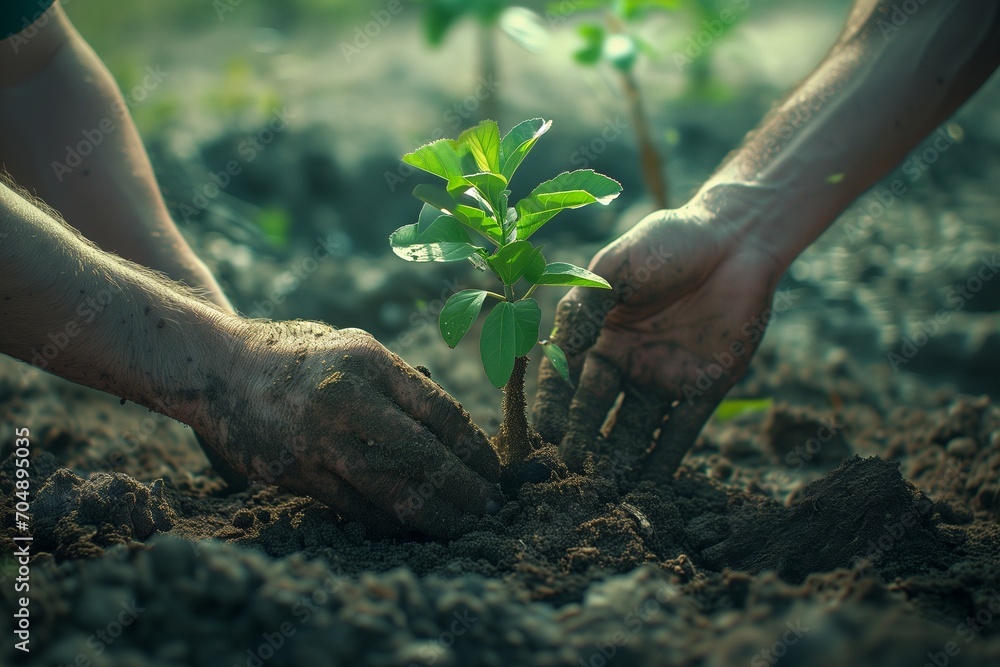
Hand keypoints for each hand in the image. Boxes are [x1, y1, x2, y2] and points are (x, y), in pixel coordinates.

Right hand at [199, 321, 502, 538]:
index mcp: (370, 362)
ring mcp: (316, 438)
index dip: (474, 449)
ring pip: (390, 488)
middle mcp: (345, 398)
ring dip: (435, 514)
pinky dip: (389, 520)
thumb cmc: (300, 357)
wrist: (219, 368)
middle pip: (422, 456)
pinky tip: (414, 526)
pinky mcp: (293, 471)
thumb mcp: (355, 349)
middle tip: (492, 509)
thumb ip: (400, 386)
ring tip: (464, 525)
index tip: (494, 472)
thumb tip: (453, 436)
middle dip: (465, 489)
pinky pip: (354, 506)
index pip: (440, 413)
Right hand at [533, 207, 785, 477]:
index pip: (567, 377)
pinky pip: (680, 433)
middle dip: (581, 440)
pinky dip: (664, 462)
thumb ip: (586, 308)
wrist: (736, 239)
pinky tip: (648, 490)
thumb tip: (558, 349)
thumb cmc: (669, 243)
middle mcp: (627, 362)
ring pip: (633, 430)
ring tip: (602, 489)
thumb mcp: (616, 268)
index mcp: (600, 334)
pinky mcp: (703, 389)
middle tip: (570, 469)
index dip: (554, 405)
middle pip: (596, 410)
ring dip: (617, 461)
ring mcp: (664, 378)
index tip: (543, 433)